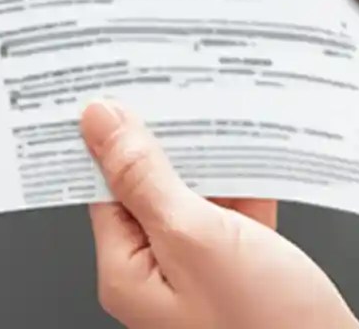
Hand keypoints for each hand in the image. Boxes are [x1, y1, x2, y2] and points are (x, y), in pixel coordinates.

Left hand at [82, 101, 358, 328]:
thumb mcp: (197, 239)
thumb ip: (145, 178)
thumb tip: (99, 124)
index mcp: (127, 271)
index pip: (102, 186)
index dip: (108, 136)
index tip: (112, 87)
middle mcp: (157, 275)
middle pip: (147, 187)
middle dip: (163, 139)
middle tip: (173, 84)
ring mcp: (202, 275)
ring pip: (194, 197)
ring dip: (209, 159)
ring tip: (220, 107)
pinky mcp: (243, 274)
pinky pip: (233, 216)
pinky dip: (245, 186)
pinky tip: (259, 155)